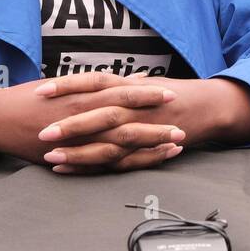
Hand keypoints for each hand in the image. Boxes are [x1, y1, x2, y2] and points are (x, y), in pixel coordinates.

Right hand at [0, 73, 185, 171]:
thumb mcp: (67, 84)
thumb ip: (99, 84)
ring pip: (120, 144)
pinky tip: (143, 162)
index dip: (148, 95)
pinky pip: (102, 162)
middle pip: (128, 121)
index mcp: (83, 94)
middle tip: (182, 126)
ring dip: (148, 146)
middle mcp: (83, 115)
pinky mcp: (70, 156)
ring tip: (173, 147)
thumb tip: (129, 80)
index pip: (123, 93)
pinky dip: (125, 162)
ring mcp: (77, 139)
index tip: (170, 94)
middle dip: (156, 124)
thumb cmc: (31, 97)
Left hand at [43, 74, 249, 150]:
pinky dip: (92, 166)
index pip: (95, 82)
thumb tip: (95, 82)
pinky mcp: (146, 148)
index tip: (42, 89)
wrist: (208, 107)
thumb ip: (119, 85)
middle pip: (99, 114)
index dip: (69, 85)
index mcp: (131, 86)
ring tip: (50, 155)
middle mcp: (136, 107)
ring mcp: (143, 129)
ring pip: (107, 142)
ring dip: (78, 150)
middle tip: (41, 130)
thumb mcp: (145, 83)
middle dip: (70, 123)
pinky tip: (67, 169)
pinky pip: (118, 161)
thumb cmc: (174, 93)